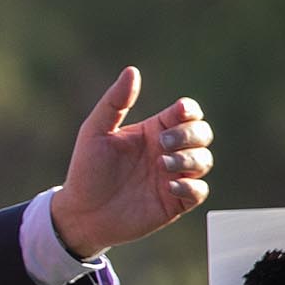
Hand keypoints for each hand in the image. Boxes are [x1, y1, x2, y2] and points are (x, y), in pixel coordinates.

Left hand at [47, 66, 212, 259]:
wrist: (80, 213)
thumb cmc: (86, 170)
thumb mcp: (94, 132)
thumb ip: (114, 103)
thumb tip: (132, 71)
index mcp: (153, 130)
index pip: (187, 113)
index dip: (189, 110)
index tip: (178, 113)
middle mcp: (168, 151)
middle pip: (202, 133)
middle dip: (190, 135)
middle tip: (162, 144)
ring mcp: (174, 176)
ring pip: (205, 160)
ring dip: (189, 159)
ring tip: (161, 165)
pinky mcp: (175, 201)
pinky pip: (200, 191)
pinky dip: (191, 186)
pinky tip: (169, 186)